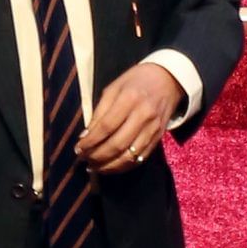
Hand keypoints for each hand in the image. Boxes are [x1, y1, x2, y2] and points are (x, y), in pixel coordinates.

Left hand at [77, 60, 181, 174]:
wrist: (168, 80)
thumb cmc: (135, 81)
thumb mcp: (113, 88)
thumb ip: (99, 112)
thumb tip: (85, 137)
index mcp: (129, 99)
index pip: (106, 127)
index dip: (90, 142)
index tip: (78, 149)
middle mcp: (143, 115)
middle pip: (117, 144)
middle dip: (97, 156)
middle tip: (84, 160)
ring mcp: (153, 129)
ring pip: (129, 156)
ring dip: (109, 166)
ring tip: (95, 168)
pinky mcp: (158, 138)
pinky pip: (140, 158)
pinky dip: (124, 166)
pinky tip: (111, 167)